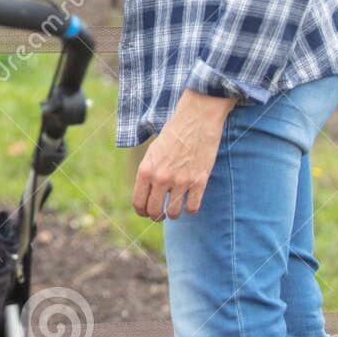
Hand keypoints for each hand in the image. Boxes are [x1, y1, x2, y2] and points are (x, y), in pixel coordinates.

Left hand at [132, 90, 234, 220]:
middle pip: (154, 211)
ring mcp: (180, 181)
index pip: (138, 202)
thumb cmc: (174, 134)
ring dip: (173, 214)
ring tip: (175, 209)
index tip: (147, 213)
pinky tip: (190, 202)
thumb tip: (147, 196)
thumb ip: (148, 174)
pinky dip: (190, 209)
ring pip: (173, 213)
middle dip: (156, 216)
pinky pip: (192, 208)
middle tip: (161, 215)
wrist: (196, 119)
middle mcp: (161, 178)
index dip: (141, 211)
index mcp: (146, 170)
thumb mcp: (153, 152)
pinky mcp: (199, 181)